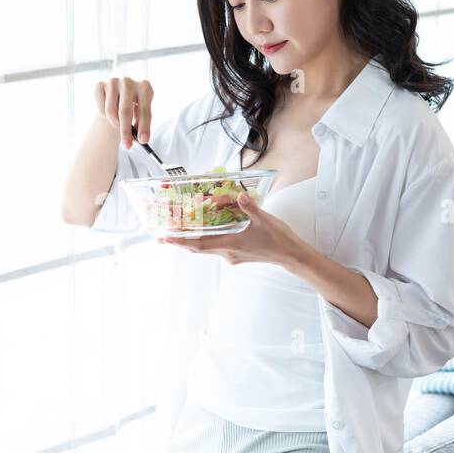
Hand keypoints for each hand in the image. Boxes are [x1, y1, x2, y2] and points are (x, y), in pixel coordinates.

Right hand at [95, 76, 153, 150]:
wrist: (119, 98)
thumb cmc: (134, 110)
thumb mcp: (142, 117)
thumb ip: (141, 127)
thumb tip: (141, 139)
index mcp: (145, 87)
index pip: (145, 109)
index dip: (144, 126)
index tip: (143, 141)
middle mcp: (129, 81)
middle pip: (125, 111)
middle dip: (126, 131)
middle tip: (127, 146)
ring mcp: (113, 81)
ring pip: (110, 111)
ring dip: (114, 123)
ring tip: (118, 124)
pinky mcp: (100, 85)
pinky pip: (100, 107)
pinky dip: (104, 115)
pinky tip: (109, 113)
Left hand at [157, 191, 305, 266]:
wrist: (291, 255)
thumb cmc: (278, 238)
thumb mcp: (264, 219)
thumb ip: (250, 207)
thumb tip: (239, 196)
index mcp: (231, 244)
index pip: (199, 244)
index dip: (180, 242)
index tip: (165, 239)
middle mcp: (228, 253)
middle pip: (198, 249)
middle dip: (180, 242)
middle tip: (163, 237)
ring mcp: (232, 256)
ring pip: (206, 249)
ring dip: (191, 242)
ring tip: (178, 235)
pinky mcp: (237, 256)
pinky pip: (216, 249)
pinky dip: (205, 242)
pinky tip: (204, 234)